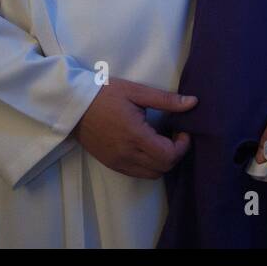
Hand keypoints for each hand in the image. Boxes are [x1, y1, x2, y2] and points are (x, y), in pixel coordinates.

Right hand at [73, 77, 196, 178]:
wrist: (73, 105)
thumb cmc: (104, 93)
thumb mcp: (136, 91)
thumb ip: (166, 100)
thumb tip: (193, 102)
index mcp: (135, 136)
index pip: (169, 155)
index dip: (182, 146)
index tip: (182, 131)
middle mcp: (127, 154)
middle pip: (163, 168)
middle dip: (176, 153)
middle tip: (174, 135)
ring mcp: (118, 162)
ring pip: (152, 174)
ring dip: (163, 162)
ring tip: (161, 141)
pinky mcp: (111, 164)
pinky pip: (137, 173)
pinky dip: (149, 165)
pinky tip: (147, 147)